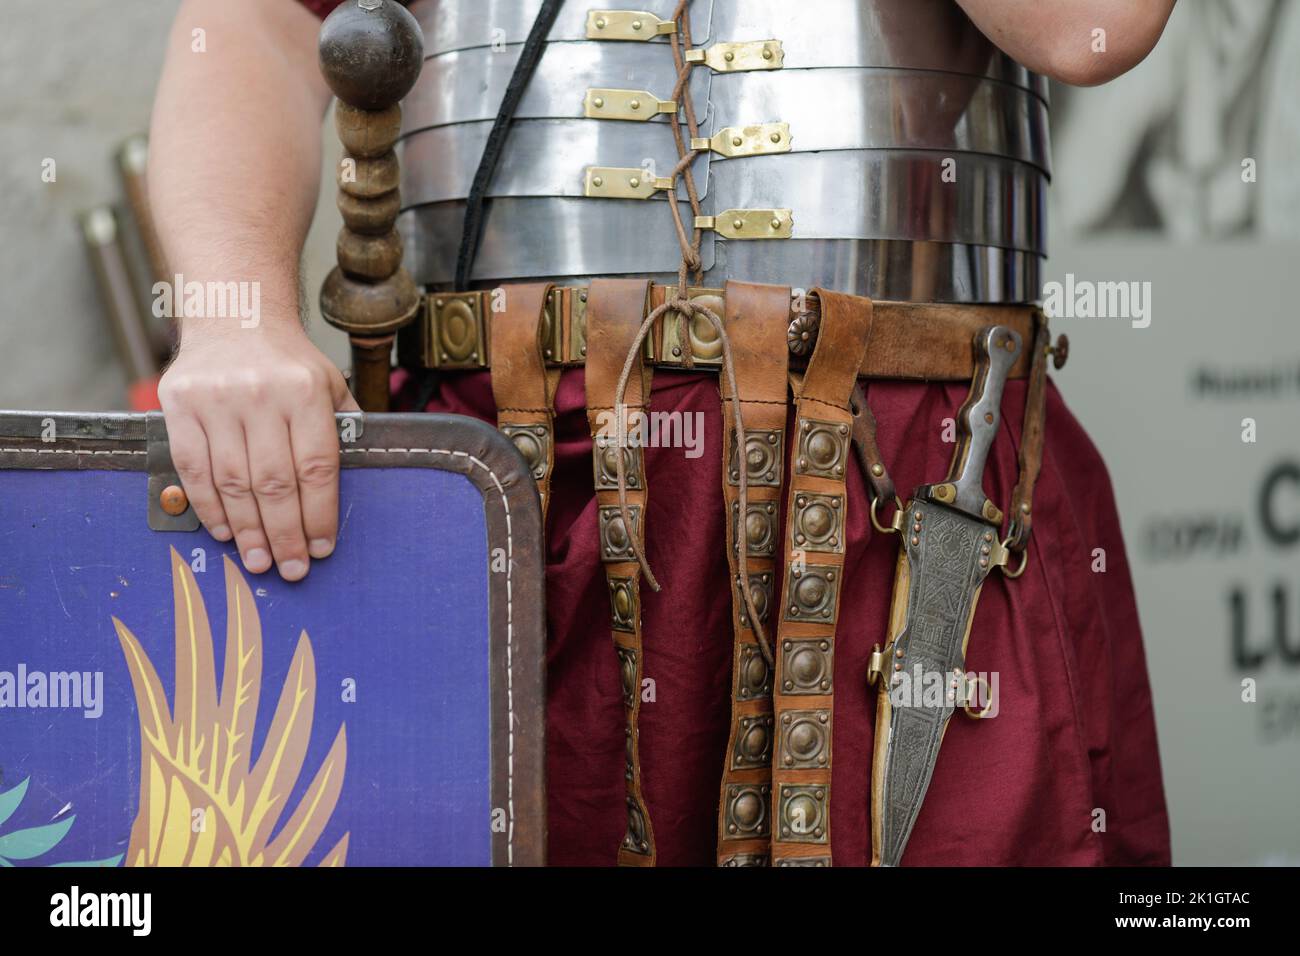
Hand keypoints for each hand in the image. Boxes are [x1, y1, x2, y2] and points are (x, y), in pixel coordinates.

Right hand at [158, 323, 359, 580]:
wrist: (235, 315)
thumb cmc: (289, 362)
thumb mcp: (330, 383)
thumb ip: (343, 429)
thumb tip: (357, 483)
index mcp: (306, 390)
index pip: (316, 467)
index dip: (319, 514)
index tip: (322, 548)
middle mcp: (261, 394)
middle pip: (274, 482)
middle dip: (285, 534)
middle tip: (291, 569)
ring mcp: (217, 399)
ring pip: (233, 481)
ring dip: (247, 530)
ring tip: (260, 561)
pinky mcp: (180, 404)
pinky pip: (193, 467)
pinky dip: (209, 506)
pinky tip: (226, 532)